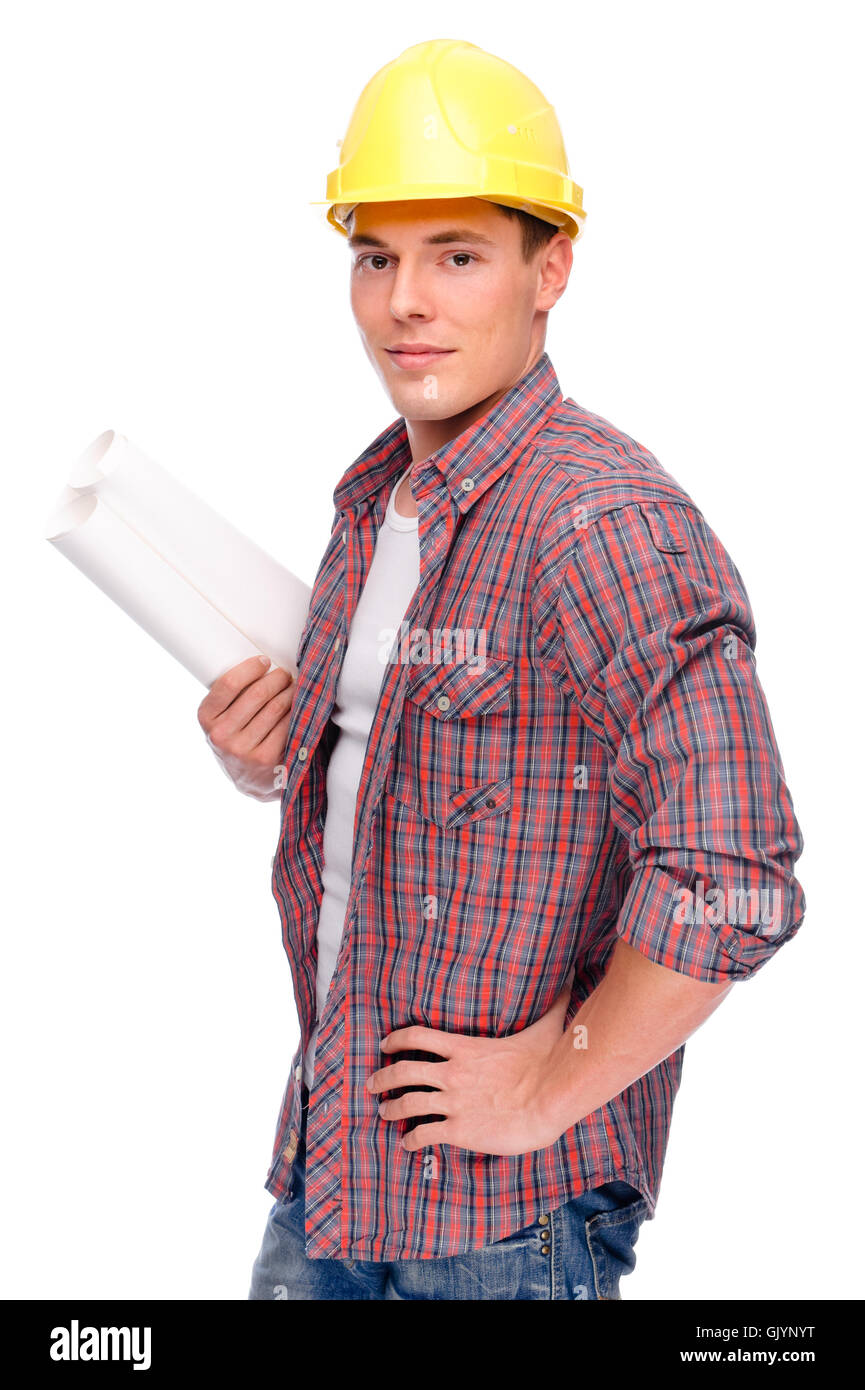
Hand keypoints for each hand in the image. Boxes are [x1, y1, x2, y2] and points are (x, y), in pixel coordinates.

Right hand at [197, 655, 295, 801]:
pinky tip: (299, 705)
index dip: (251, 668)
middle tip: (285, 674)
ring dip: (291, 691)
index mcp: (206, 718)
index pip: (228, 683)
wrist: (248, 778)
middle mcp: (221, 735)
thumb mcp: (222, 717)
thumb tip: (263, 664)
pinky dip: (297, 711)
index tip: (264, 661)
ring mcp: (244, 749)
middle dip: (277, 678)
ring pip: (275, 707)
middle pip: (257, 693)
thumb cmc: (237, 737)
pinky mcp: (266, 758)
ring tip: (294, 686)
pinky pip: (287, 724)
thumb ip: (232, 696)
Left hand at [366, 976, 573, 1154]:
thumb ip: (551, 1003)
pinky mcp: (459, 1130)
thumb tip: (572, 975)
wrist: (552, 1099)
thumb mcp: (546, 1025)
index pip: (417, 1035)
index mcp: (464, 1048)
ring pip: (407, 1104)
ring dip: (391, 1109)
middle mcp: (452, 1074)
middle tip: (372, 1084)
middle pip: (402, 1071)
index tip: (385, 1045)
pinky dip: (411, 1140)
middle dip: (382, 1078)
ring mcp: (453, 1103)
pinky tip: (408, 1145)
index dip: (396, 1039)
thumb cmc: (549, 1062)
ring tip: (384, 1113)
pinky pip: (424, 1135)